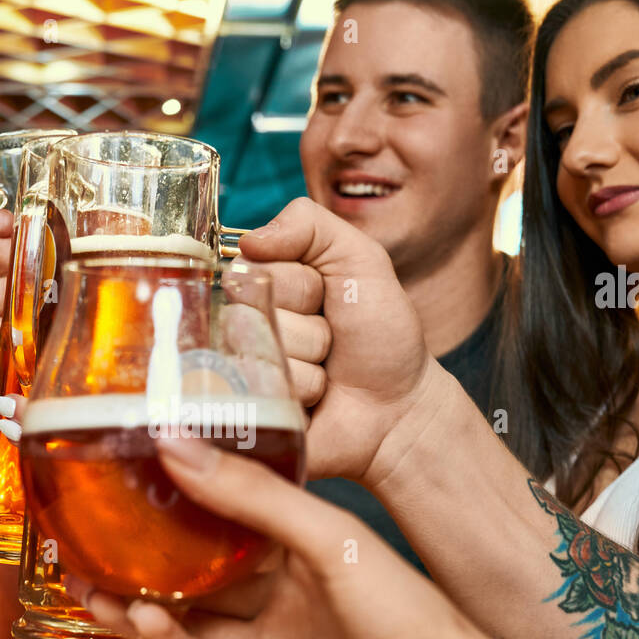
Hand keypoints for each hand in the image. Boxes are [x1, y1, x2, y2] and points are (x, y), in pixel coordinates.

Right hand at [70, 434, 478, 638]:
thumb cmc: (412, 617)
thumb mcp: (330, 539)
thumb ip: (253, 496)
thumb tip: (178, 443)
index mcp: (303, 545)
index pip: (227, 512)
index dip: (178, 496)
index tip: (129, 473)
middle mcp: (283, 592)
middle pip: (198, 568)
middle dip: (143, 555)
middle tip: (88, 538)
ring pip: (189, 617)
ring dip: (139, 601)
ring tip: (87, 583)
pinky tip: (143, 619)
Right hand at [240, 197, 436, 485]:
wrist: (398, 406)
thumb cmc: (381, 333)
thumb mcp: (361, 259)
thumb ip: (310, 226)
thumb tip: (248, 240)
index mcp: (263, 283)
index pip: (251, 269)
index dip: (298, 286)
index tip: (327, 298)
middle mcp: (243, 324)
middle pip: (248, 312)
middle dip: (307, 327)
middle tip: (332, 339)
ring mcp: (240, 370)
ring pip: (258, 353)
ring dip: (309, 362)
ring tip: (327, 372)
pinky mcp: (245, 412)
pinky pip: (262, 391)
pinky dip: (304, 392)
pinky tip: (318, 399)